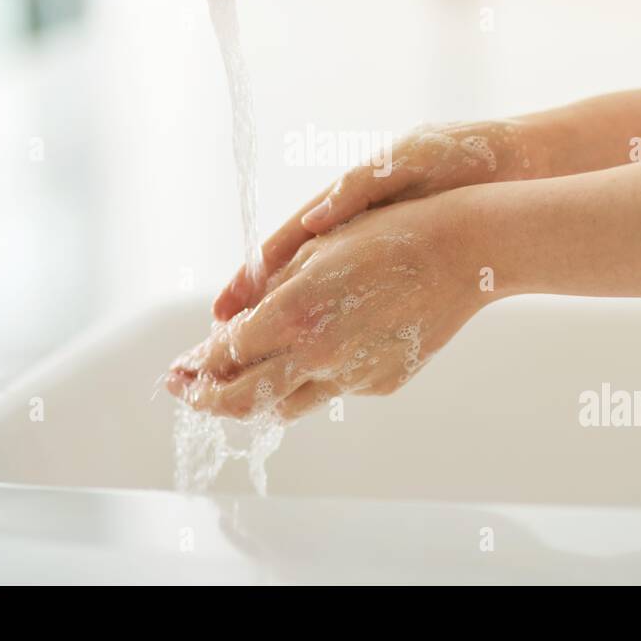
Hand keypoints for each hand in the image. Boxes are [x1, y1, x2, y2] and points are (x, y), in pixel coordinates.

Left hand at [168, 191, 484, 421]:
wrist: (462, 251)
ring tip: (233, 390)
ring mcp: (353, 375)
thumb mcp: (315, 249)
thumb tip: (225, 322)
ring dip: (253, 400)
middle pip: (244, 399)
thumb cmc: (386, 234)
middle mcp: (319, 354)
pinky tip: (305, 361)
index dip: (196, 365)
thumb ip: (264, 290)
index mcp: (294, 313)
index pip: (224, 354)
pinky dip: (309, 379)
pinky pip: (331, 389)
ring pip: (287, 406)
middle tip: (187, 395)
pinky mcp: (380, 383)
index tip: (179, 370)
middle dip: (207, 401)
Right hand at [212, 118, 543, 320]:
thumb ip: (363, 186)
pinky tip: (323, 349)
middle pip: (296, 272)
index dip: (254, 274)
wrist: (518, 165)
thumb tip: (317, 216)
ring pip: (325, 290)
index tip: (224, 308)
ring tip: (258, 355)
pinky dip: (340, 323)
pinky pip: (364, 297)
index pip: (290, 241)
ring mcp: (378, 246)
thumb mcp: (411, 158)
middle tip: (222, 342)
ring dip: (292, 320)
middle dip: (259, 307)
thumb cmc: (464, 154)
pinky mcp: (406, 261)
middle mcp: (354, 226)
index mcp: (349, 197)